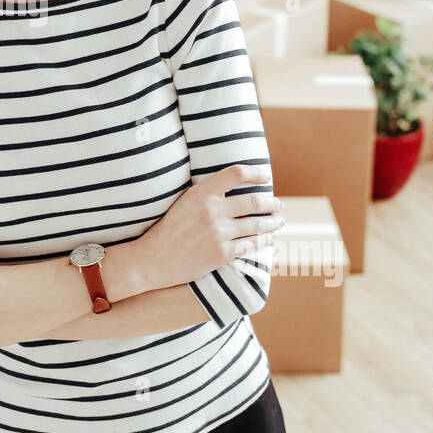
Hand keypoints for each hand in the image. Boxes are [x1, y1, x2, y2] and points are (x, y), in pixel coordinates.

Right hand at [137, 163, 283, 290]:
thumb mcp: (183, 202)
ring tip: (279, 221)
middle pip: (253, 201)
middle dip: (271, 203)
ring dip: (272, 222)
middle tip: (279, 204)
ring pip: (256, 224)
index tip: (265, 176)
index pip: (235, 174)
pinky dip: (263, 240)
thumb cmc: (168, 229)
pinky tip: (269, 239)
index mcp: (200, 193)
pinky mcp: (221, 253)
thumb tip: (234, 188)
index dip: (255, 173)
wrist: (153, 259)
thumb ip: (207, 194)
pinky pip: (250, 244)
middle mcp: (211, 211)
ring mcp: (218, 233)